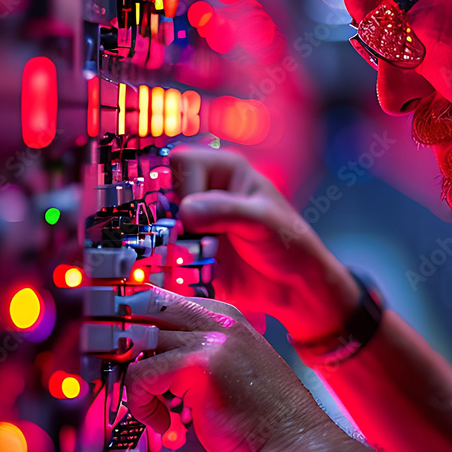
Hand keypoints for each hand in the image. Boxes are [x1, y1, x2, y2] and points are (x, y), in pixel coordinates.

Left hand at [125, 285, 330, 451]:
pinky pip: (141, 374)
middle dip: (121, 342)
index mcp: (226, 317)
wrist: (298, 449)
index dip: (132, 329)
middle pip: (144, 308)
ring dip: (133, 380)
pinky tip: (165, 425)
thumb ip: (191, 355)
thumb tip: (140, 356)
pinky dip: (140, 404)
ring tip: (153, 409)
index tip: (122, 360)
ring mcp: (214, 338)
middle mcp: (221, 320)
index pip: (159, 301)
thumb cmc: (263, 425)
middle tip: (122, 378)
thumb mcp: (226, 376)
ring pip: (138, 340)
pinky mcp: (202, 365)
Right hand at [170, 145, 360, 341]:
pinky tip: (195, 277)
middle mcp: (202, 192)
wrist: (295, 286)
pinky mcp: (187, 252)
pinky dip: (171, 269)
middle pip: (160, 195)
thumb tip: (186, 210)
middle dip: (172, 224)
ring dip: (172, 249)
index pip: (181, 164)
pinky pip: (163, 257)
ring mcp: (192, 223)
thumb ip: (226, 210)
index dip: (184, 190)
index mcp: (222, 169)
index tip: (198, 219)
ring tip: (202, 263)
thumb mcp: (263, 221)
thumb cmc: (289, 243)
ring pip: (157, 228)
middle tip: (197, 245)